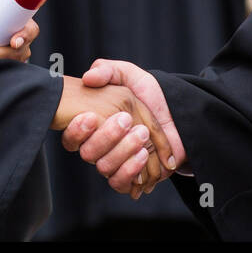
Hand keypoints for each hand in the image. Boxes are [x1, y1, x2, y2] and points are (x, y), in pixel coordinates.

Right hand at [61, 59, 185, 198]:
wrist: (178, 110)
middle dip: (106, 137)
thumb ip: (107, 69)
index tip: (90, 117)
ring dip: (122, 152)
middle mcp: (100, 146)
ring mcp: (115, 161)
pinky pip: (121, 183)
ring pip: (105, 168)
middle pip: (89, 153)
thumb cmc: (149, 92)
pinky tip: (143, 155)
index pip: (73, 137)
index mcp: (93, 125)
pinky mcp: (131, 176)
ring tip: (141, 136)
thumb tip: (88, 77)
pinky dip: (131, 171)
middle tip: (127, 120)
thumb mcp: (127, 73)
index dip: (77, 131)